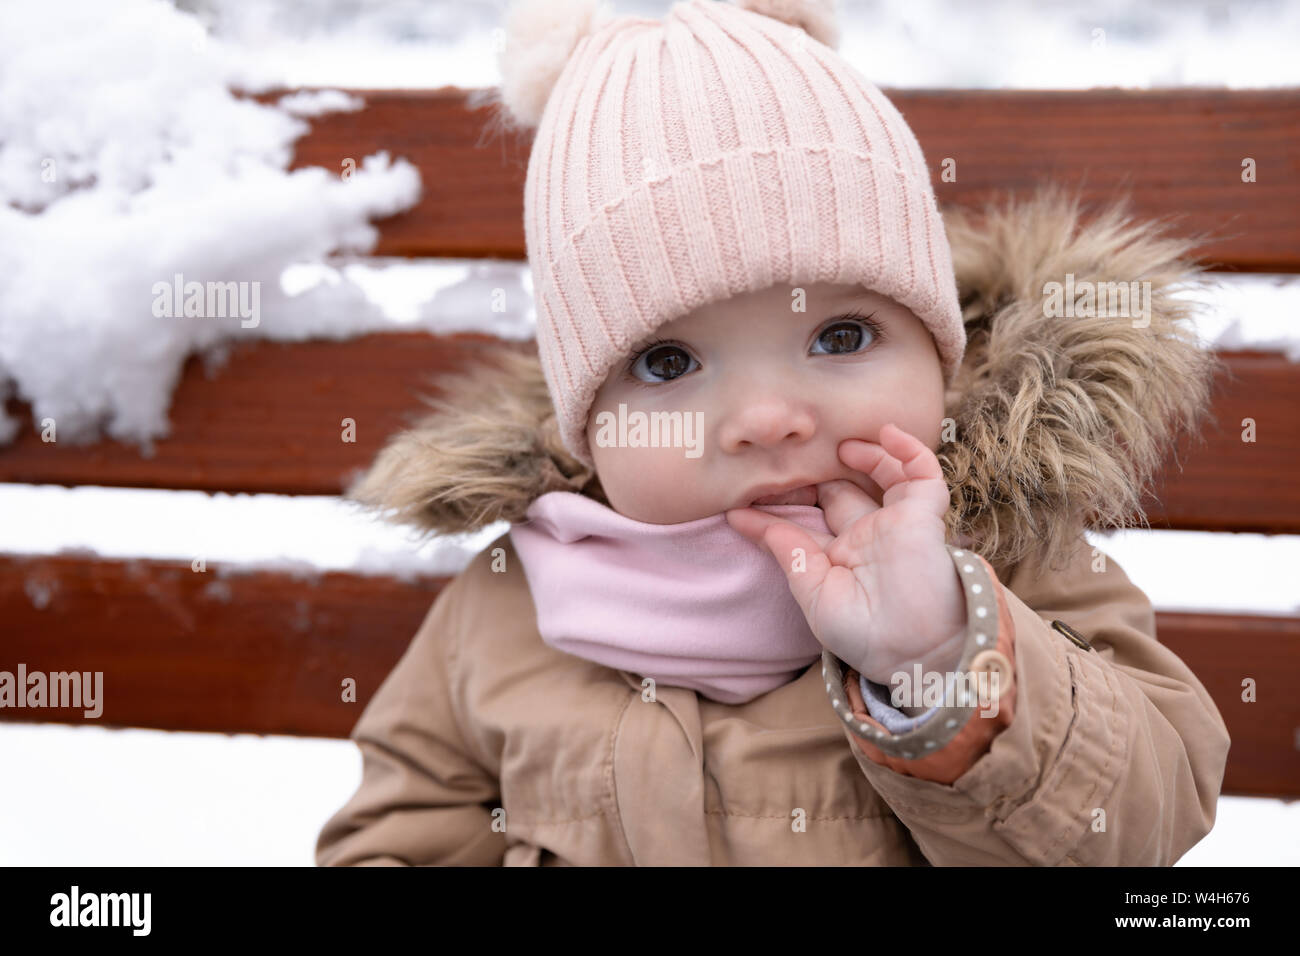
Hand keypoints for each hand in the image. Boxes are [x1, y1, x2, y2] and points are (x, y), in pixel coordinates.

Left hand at [726, 423, 966, 686]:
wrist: (916, 650)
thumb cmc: (866, 635)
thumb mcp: (815, 595)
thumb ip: (790, 554)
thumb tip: (754, 525)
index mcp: (840, 562)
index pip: (802, 527)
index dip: (772, 515)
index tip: (736, 508)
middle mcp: (867, 538)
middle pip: (837, 493)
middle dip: (810, 477)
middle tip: (783, 463)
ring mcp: (896, 523)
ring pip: (881, 475)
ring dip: (860, 456)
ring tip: (836, 446)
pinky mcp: (924, 513)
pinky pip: (922, 473)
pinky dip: (908, 450)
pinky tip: (886, 433)